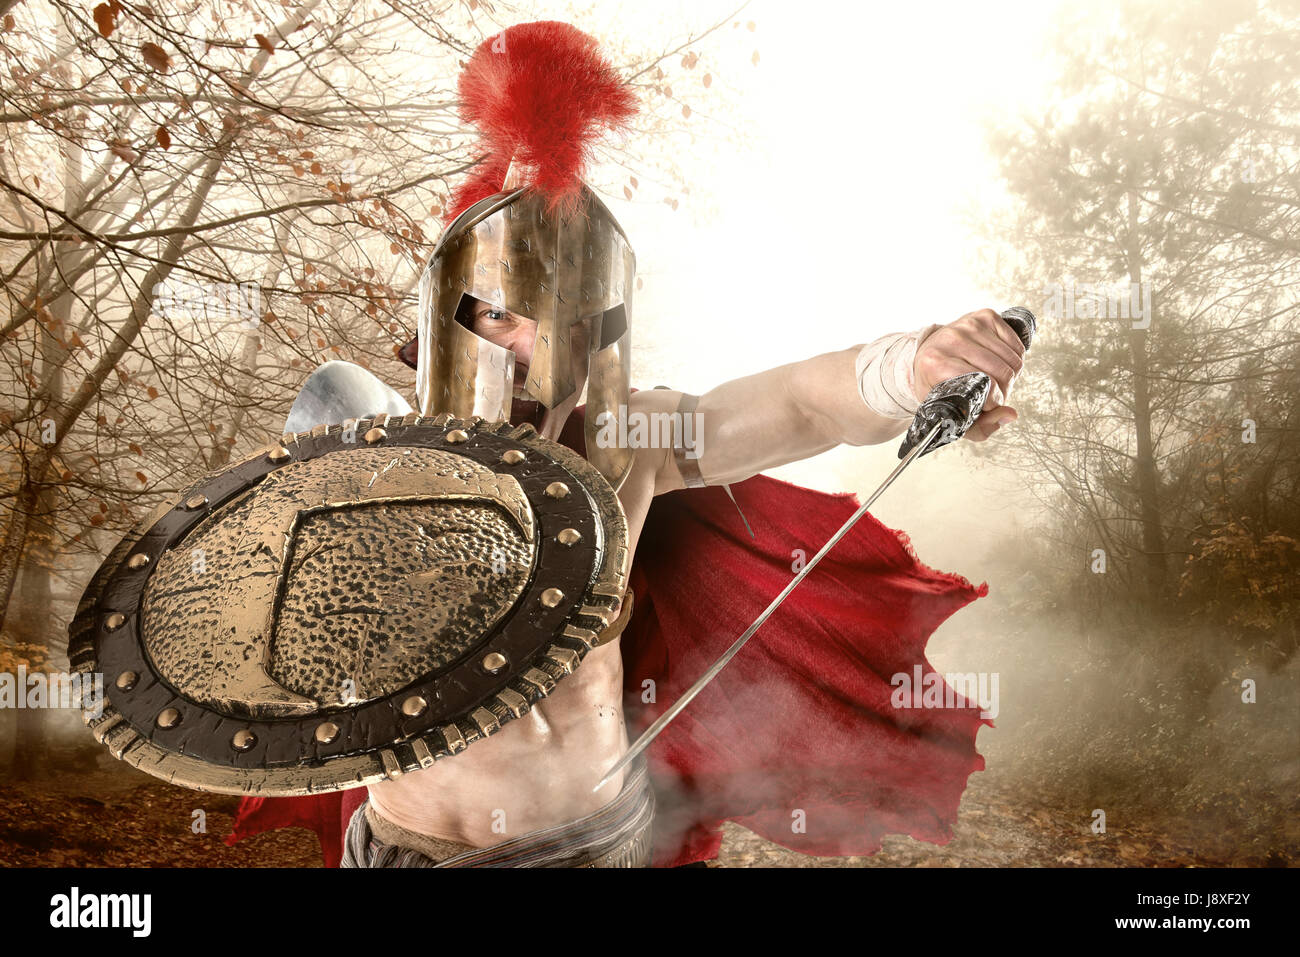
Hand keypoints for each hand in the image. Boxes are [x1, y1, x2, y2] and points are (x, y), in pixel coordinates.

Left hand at [912, 308, 1024, 441]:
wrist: (929, 355)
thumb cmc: (940, 386)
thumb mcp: (951, 413)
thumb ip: (981, 425)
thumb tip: (1011, 415)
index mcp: (935, 363)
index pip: (984, 384)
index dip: (994, 401)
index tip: (988, 405)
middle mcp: (950, 338)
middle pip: (1002, 372)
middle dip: (1004, 390)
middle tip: (993, 394)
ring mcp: (968, 324)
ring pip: (1013, 359)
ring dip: (1010, 376)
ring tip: (995, 380)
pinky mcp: (984, 316)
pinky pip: (1017, 344)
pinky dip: (1014, 359)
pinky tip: (999, 363)